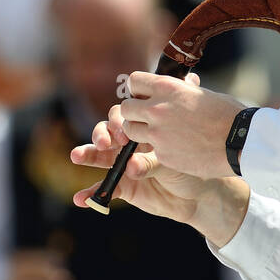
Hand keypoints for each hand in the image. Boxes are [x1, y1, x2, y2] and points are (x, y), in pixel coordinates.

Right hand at [70, 74, 250, 247]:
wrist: (202, 190)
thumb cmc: (196, 157)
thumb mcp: (188, 138)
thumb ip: (186, 114)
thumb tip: (191, 80)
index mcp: (144, 123)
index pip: (123, 112)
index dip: (120, 116)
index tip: (125, 121)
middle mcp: (129, 141)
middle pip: (106, 130)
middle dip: (103, 133)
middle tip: (108, 141)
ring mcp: (123, 162)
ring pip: (98, 155)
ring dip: (86, 154)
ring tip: (77, 156)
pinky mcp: (123, 185)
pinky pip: (104, 189)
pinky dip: (89, 194)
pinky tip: (80, 199)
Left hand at [115, 70, 246, 180]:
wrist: (241, 141)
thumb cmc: (228, 114)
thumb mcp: (202, 94)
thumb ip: (184, 90)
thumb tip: (182, 83)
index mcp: (167, 88)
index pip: (134, 81)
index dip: (139, 89)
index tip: (145, 96)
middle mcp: (157, 109)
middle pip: (125, 108)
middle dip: (133, 112)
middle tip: (147, 118)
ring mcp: (158, 134)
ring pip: (129, 130)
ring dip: (138, 132)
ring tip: (157, 134)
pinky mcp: (163, 155)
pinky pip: (149, 150)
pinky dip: (158, 149)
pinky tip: (176, 148)